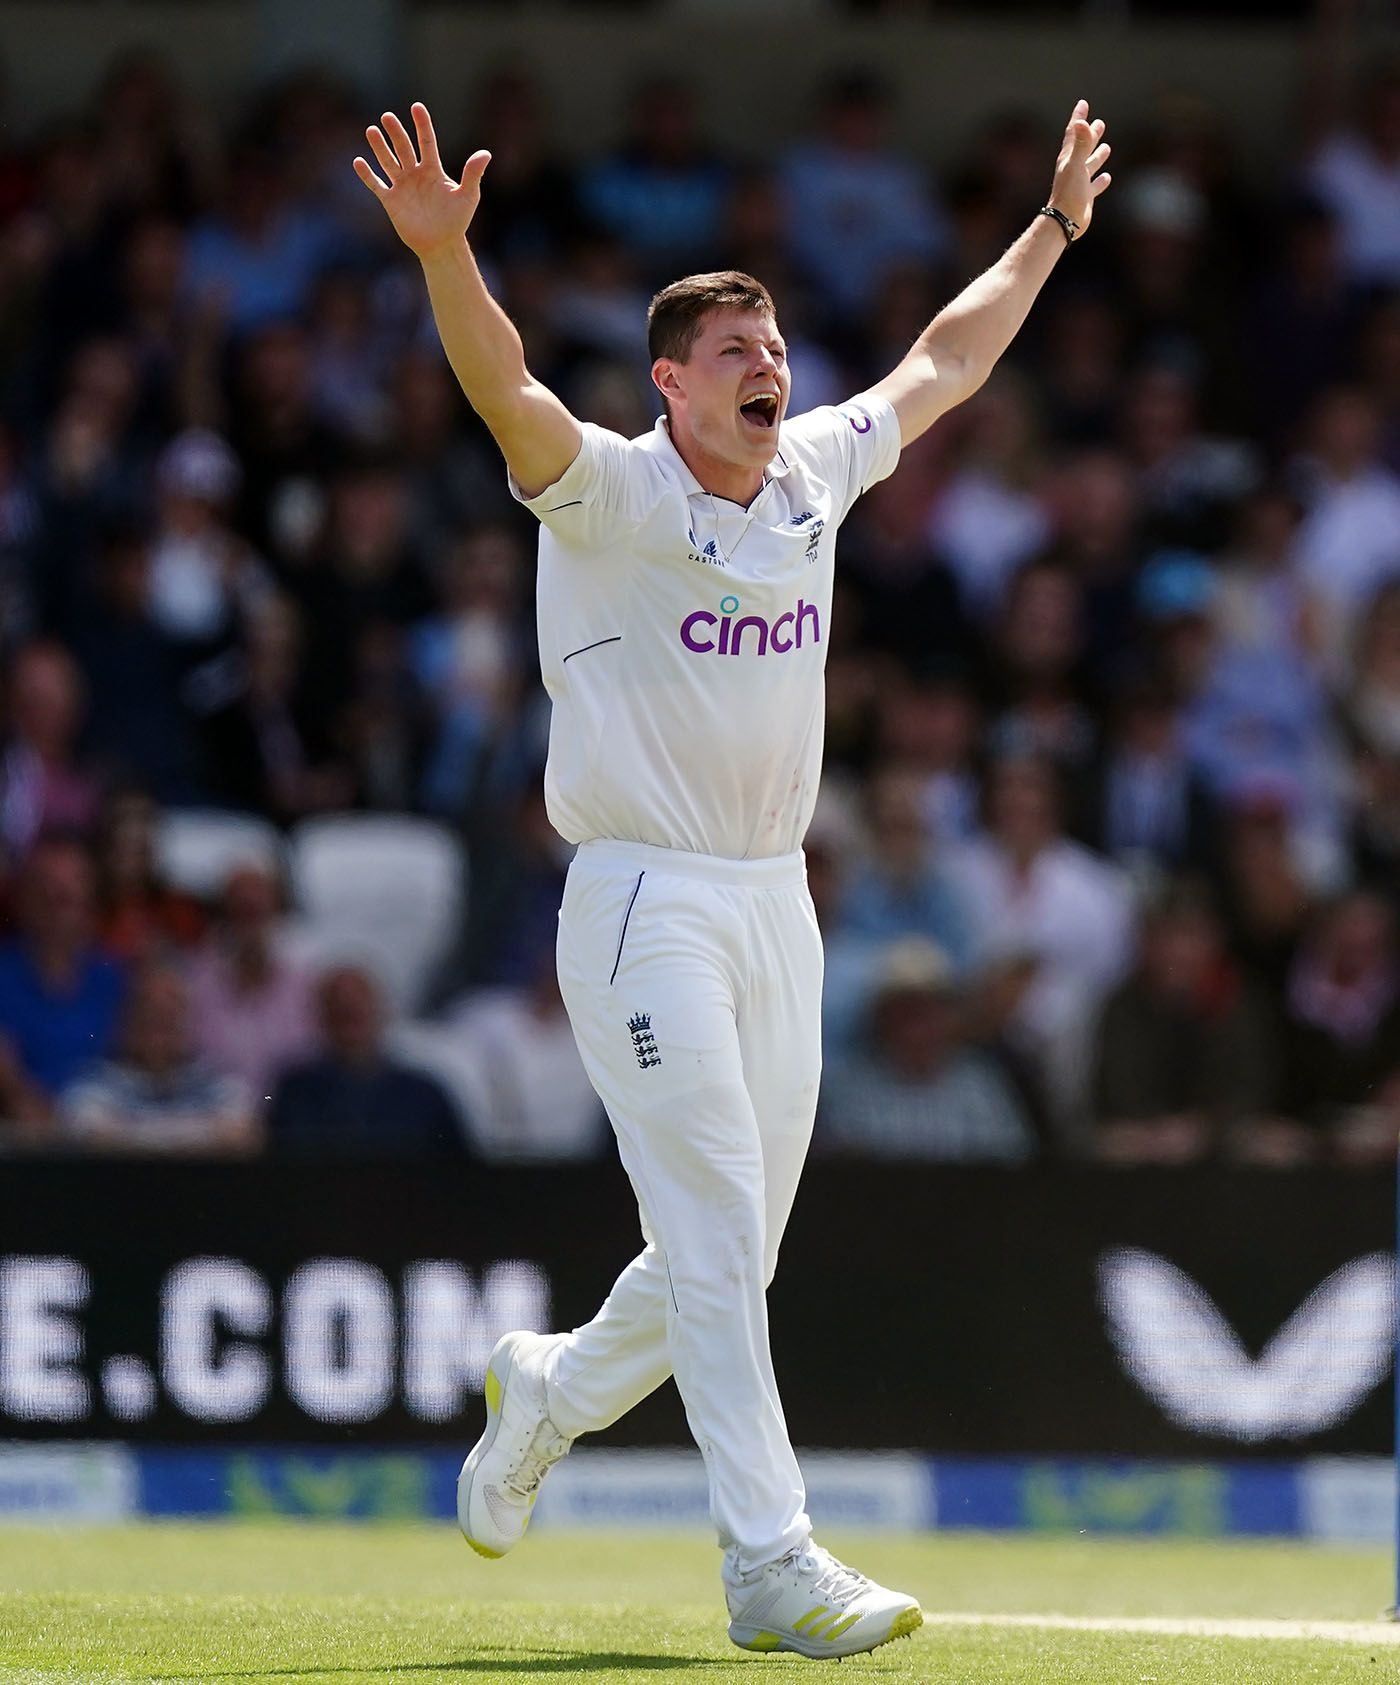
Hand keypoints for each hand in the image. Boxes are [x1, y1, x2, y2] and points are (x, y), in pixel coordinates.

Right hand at [353, 103, 490, 261]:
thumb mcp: (468, 196)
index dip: (422, 125)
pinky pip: (377, 185)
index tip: (416, 107)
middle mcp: (415, 174)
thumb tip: (486, 153)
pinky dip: (367, 175)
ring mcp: (402, 186)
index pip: (426, 142)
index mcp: (433, 169)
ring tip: (372, 131)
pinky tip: (358, 162)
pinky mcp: (391, 201)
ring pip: (388, 162)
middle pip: (403, 148)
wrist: (442, 245)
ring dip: (380, 147)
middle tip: (387, 117)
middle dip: (396, 133)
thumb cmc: (457, 220)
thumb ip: (473, 174)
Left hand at [1047, 98, 1111, 237]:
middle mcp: (1073, 169)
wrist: (1064, 222)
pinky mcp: (1085, 197)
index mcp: (1068, 159)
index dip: (1078, 118)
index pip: (1073, 133)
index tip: (1083, 104)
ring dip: (1097, 156)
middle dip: (1091, 135)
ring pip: (1090, 165)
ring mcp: (1079, 184)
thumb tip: (1082, 122)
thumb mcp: (1076, 165)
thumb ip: (1080, 144)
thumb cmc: (1069, 194)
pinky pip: (1094, 186)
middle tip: (1099, 123)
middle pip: (1083, 148)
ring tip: (1106, 147)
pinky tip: (1106, 177)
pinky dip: (1100, 181)